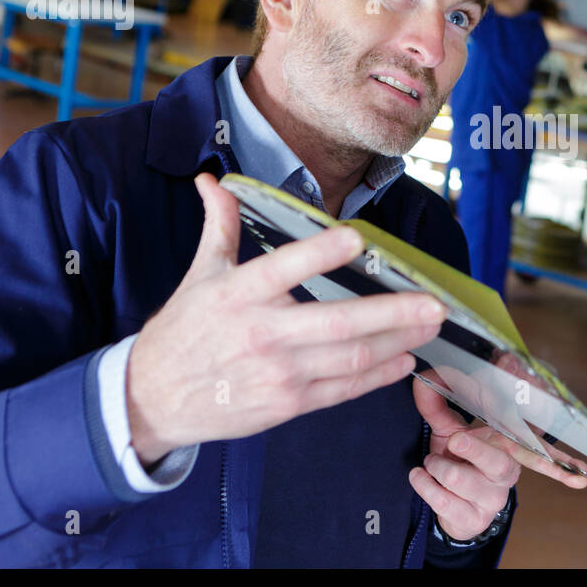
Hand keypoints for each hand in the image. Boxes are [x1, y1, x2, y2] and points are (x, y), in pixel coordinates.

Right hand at [126, 173, 448, 464]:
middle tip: (434, 301)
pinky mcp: (288, 405)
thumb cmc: (183, 331)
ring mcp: (279, 374)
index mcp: (239, 294)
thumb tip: (215, 181)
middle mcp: (263, 334)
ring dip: (398, 342)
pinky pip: (343, 389)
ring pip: (351, 358)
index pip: (285, 269)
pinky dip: (379, 376)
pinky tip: (405, 360)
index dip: (321, 254)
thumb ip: (220, 225)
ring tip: (432, 326)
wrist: (153, 399)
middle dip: (392, 313)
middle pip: (337, 323)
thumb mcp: (200, 274)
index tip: (358, 239)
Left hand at [409, 375, 586, 541]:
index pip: (538, 448)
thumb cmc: (456, 460)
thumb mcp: (446, 427)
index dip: (558, 459)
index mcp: (508, 447)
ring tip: (429, 462)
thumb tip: (428, 377)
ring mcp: (492, 499)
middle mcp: (507, 473)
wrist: (448, 505)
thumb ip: (437, 401)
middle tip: (456, 439)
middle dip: (477, 449)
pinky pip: (445, 501)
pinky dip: (424, 486)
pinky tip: (418, 477)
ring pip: (465, 482)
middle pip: (501, 462)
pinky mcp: (472, 519)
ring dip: (439, 467)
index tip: (581, 471)